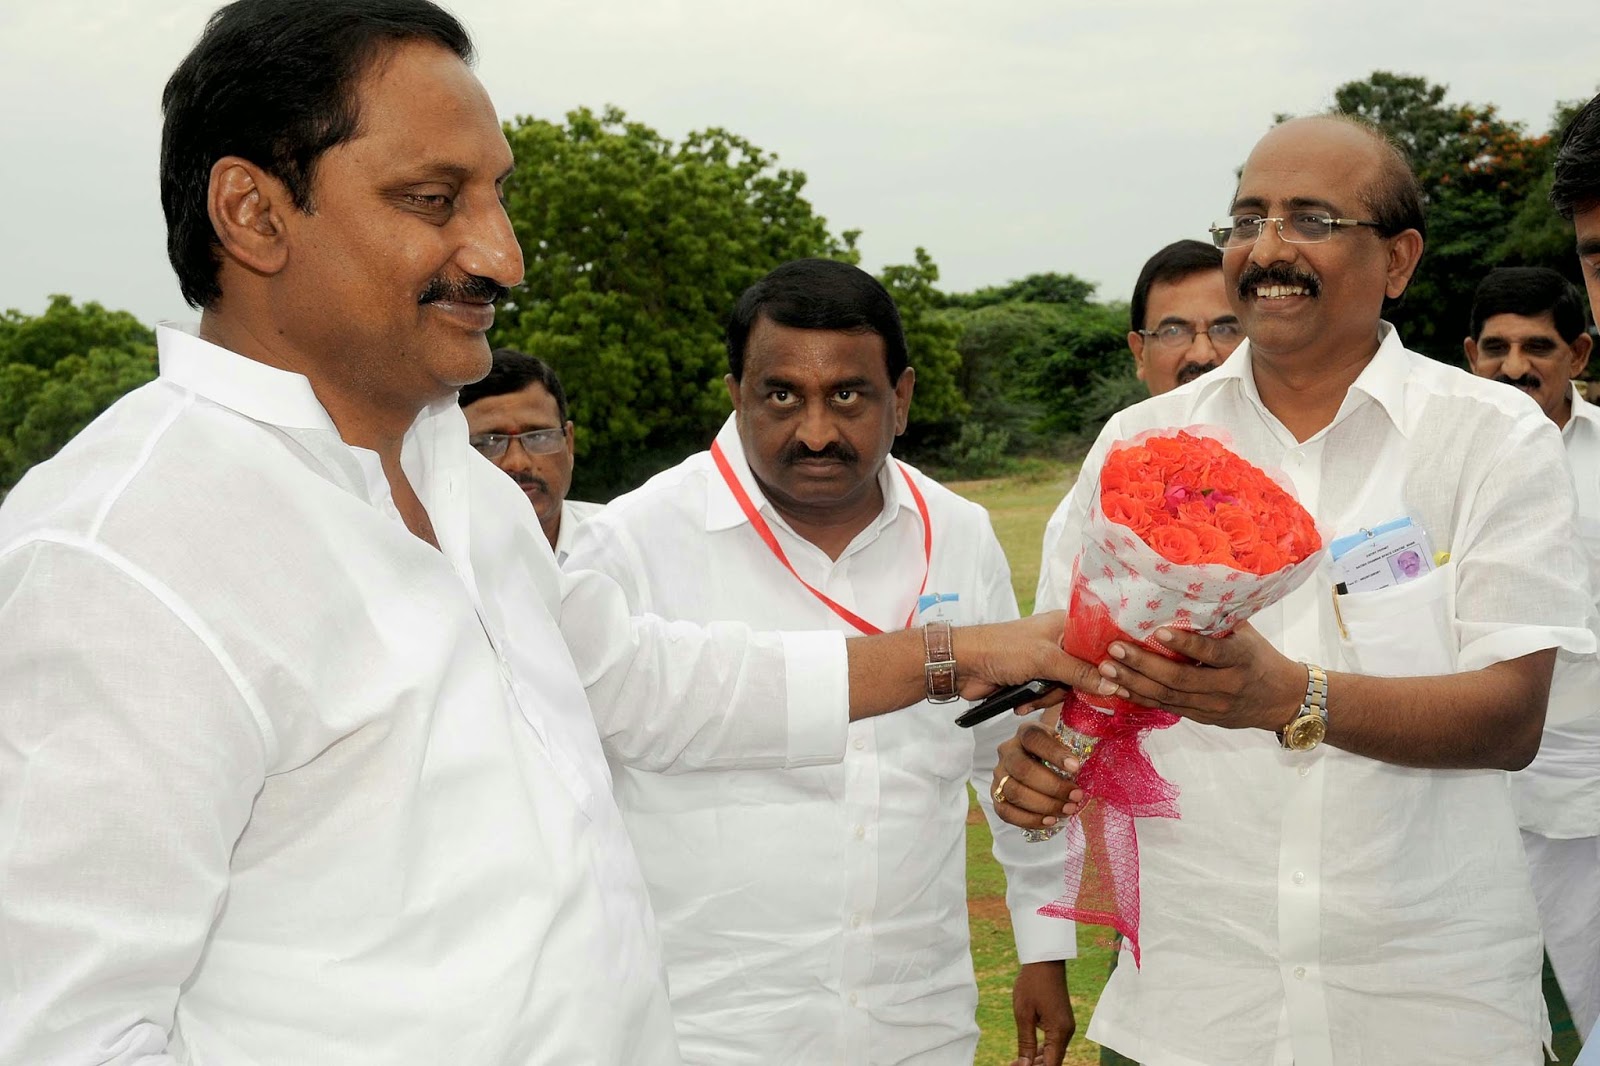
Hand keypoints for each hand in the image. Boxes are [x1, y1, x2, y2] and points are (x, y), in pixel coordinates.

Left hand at [953, 611, 1120, 702]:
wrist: (963, 664)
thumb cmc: (1002, 649)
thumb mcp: (1044, 660)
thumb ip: (1079, 672)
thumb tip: (1114, 684)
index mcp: (1066, 625)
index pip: (1100, 642)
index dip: (1108, 663)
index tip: (1118, 680)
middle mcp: (1060, 641)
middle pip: (1087, 671)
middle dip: (1071, 687)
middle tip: (1061, 691)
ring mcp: (1047, 661)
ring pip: (1068, 687)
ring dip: (1049, 697)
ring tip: (1031, 696)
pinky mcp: (1035, 679)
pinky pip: (1050, 695)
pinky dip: (1037, 701)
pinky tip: (1022, 703)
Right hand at [991, 711, 1084, 829]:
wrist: (1039, 761)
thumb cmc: (1058, 753)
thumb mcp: (1066, 742)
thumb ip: (1075, 747)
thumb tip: (1087, 767)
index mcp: (1026, 732)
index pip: (1034, 738)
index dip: (1054, 753)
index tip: (1076, 767)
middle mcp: (1008, 751)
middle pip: (1023, 769)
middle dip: (1053, 786)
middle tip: (1076, 796)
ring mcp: (1000, 774)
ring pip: (1014, 792)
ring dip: (1044, 805)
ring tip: (1068, 809)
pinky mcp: (997, 795)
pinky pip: (1006, 812)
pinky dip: (1030, 820)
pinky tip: (1050, 820)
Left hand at [1011, 960, 1072, 1065]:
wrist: (1044, 961)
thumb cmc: (1032, 984)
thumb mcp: (1023, 1014)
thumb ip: (1026, 1043)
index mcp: (1059, 1032)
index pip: (1051, 1065)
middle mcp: (1067, 1032)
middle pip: (1054, 1061)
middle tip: (1014, 1065)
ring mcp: (1066, 1027)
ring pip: (1054, 1053)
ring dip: (1038, 1060)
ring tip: (1017, 1062)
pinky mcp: (1062, 1022)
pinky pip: (1054, 1042)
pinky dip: (1042, 1050)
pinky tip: (1028, 1053)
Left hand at [1097, 622, 1301, 731]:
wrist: (1282, 699)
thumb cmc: (1258, 657)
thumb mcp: (1245, 635)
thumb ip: (1217, 621)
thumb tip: (1182, 592)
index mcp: (1240, 659)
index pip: (1211, 653)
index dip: (1185, 644)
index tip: (1158, 631)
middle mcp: (1226, 686)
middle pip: (1180, 679)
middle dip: (1144, 664)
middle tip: (1116, 649)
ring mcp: (1213, 706)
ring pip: (1168, 697)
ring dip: (1134, 683)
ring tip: (1107, 668)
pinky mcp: (1202, 718)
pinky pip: (1166, 708)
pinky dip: (1140, 698)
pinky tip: (1118, 687)